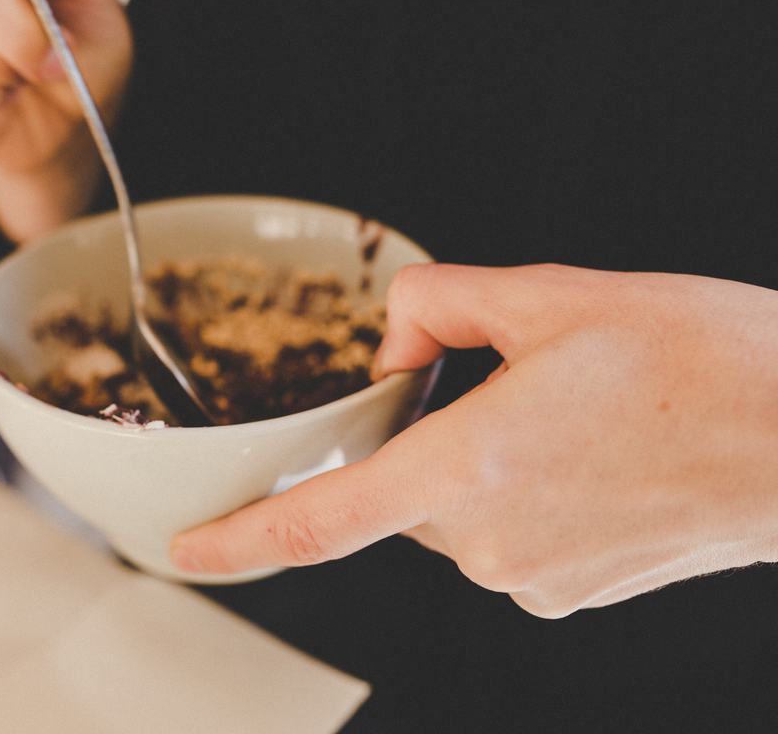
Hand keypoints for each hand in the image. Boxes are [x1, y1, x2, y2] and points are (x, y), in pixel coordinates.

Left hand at [171, 264, 777, 617]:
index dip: (243, 539)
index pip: (319, 522)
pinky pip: (506, 539)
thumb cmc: (697, 362)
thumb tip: (390, 348)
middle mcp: (487, 538)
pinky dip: (523, 496)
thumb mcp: (550, 296)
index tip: (190, 550)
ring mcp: (531, 576)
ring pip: (455, 514)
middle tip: (518, 386)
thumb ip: (436, 306)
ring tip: (575, 420)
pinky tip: (590, 458)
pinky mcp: (570, 592)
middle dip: (429, 440)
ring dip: (482, 465)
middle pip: (402, 490)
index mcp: (466, 466)